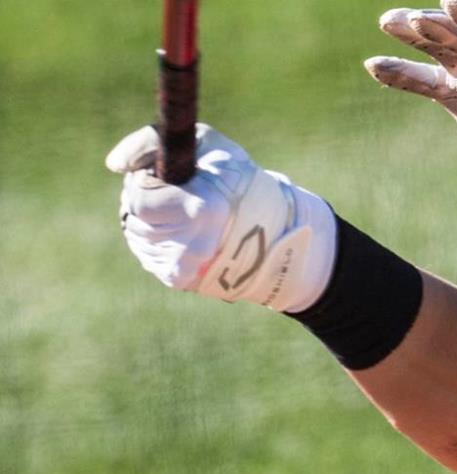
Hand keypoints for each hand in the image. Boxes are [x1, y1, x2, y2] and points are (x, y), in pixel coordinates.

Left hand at [106, 124, 336, 311]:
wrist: (272, 231)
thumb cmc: (238, 180)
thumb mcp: (206, 143)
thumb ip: (151, 141)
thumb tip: (113, 165)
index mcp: (203, 208)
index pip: (139, 195)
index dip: (146, 180)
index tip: (168, 176)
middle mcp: (192, 243)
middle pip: (135, 214)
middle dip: (147, 198)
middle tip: (176, 193)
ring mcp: (183, 265)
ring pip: (136, 234)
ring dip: (150, 219)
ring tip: (180, 212)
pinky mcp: (177, 278)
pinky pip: (146, 252)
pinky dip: (156, 239)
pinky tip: (180, 232)